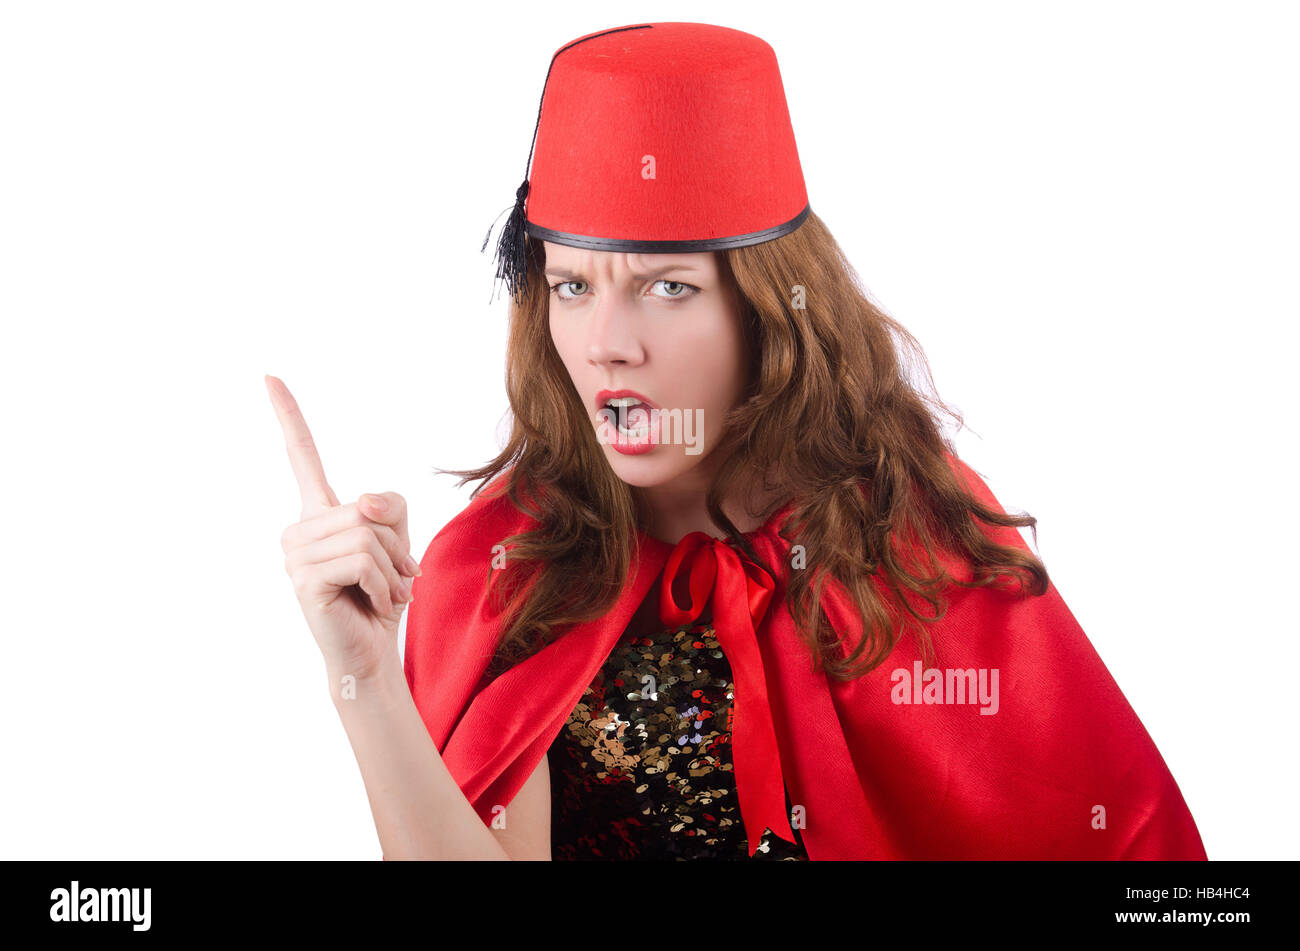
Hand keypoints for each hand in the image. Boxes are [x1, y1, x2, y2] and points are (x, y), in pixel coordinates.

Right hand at [266, 374, 418, 681]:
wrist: (370, 652)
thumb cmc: (382, 594)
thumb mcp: (396, 538)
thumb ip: (386, 506)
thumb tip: (362, 504)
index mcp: (319, 512)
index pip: (302, 456)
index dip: (288, 416)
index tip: (268, 376)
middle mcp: (299, 528)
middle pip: (369, 507)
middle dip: (397, 545)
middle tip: (394, 578)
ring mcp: (296, 554)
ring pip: (368, 535)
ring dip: (393, 570)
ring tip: (383, 593)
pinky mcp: (305, 580)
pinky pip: (362, 562)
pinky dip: (383, 586)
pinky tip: (371, 605)